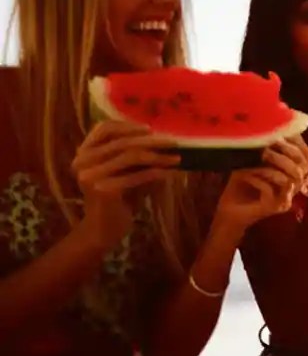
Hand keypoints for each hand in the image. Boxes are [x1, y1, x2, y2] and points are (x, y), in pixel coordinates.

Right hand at [71, 121, 182, 248]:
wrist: (104, 228)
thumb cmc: (118, 197)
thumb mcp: (123, 170)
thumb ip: (133, 153)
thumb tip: (161, 137)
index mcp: (84, 152)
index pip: (104, 129)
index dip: (128, 126)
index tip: (150, 129)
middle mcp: (83, 161)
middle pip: (122, 142)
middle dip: (152, 141)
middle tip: (174, 142)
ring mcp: (91, 176)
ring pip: (131, 156)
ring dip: (158, 156)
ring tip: (177, 158)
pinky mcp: (104, 190)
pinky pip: (136, 176)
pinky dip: (156, 173)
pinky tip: (170, 173)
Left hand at [213, 138, 307, 231]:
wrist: (230, 209)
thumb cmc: (242, 182)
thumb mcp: (254, 160)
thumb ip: (265, 147)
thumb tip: (268, 125)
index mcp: (294, 173)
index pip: (306, 156)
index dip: (297, 142)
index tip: (280, 131)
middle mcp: (295, 187)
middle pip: (301, 166)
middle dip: (284, 152)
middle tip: (267, 144)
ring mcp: (285, 198)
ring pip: (288, 179)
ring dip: (270, 166)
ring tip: (256, 157)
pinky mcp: (273, 208)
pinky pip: (270, 191)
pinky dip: (258, 180)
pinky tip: (246, 174)